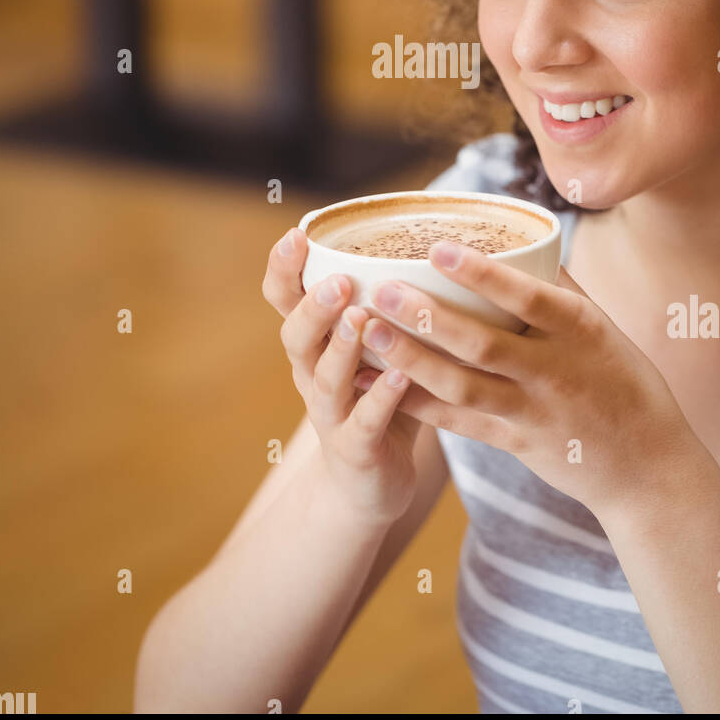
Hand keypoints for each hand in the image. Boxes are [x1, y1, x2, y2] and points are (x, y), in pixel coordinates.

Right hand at [261, 228, 422, 526]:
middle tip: (337, 280)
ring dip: (343, 347)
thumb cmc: (380, 397)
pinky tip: (402, 378)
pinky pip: (364, 422)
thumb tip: (435, 237)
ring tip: (361, 319)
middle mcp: (311, 374)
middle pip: (296, 336)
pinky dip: (381, 399)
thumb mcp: (375, 345)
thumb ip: (388, 301)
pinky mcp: (355, 448)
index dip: (283, 269)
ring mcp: (330, 414)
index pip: (284, 299)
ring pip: (325, 378)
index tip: (297, 234)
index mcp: (313, 342)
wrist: (367, 485)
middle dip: (313, 306)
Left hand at [353, 241, 691, 525]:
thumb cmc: (622, 378)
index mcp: (580, 328)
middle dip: (428, 318)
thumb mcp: (602, 325)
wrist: (647, 464)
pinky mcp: (516, 442)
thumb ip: (557, 286)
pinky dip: (417, 404)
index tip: (437, 248)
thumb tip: (518, 237)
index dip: (482, 274)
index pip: (528, 296)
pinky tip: (379, 385)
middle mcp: (555, 369)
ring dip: (412, 362)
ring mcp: (534, 410)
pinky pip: (459, 423)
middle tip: (381, 291)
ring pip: (463, 387)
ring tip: (370, 335)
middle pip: (483, 343)